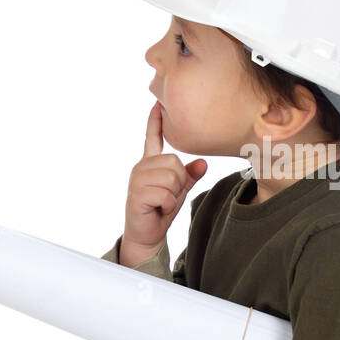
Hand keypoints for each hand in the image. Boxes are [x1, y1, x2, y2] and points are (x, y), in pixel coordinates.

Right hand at [121, 102, 206, 266]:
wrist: (146, 235)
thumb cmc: (159, 210)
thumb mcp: (178, 191)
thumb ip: (189, 176)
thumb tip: (203, 163)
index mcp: (150, 164)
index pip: (152, 138)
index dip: (155, 122)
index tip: (157, 104)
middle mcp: (141, 168)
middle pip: (175, 162)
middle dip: (178, 182)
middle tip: (166, 195)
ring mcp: (137, 179)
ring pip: (172, 177)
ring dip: (172, 194)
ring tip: (161, 202)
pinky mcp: (136, 193)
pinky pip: (165, 194)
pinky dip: (167, 205)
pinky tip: (157, 209)